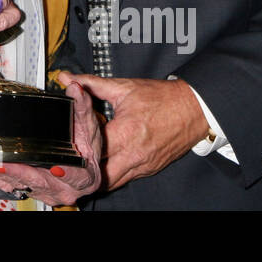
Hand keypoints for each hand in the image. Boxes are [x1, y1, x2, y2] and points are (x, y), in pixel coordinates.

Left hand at [0, 81, 102, 205]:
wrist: (81, 163)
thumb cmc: (85, 146)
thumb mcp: (88, 126)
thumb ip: (82, 107)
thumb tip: (75, 87)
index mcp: (84, 176)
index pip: (75, 176)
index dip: (64, 173)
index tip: (54, 167)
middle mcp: (64, 189)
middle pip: (41, 182)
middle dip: (20, 173)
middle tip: (2, 162)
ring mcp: (47, 193)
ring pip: (23, 186)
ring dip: (3, 176)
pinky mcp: (31, 192)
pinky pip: (11, 188)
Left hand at [55, 72, 208, 190]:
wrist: (193, 108)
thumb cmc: (162, 98)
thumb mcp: (123, 87)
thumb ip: (91, 84)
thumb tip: (69, 79)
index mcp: (126, 132)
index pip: (92, 148)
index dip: (77, 145)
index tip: (68, 140)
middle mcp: (135, 154)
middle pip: (100, 175)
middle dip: (85, 169)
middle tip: (74, 160)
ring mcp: (144, 165)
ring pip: (113, 182)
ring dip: (99, 174)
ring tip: (89, 162)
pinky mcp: (150, 170)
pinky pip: (126, 179)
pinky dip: (114, 173)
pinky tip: (109, 160)